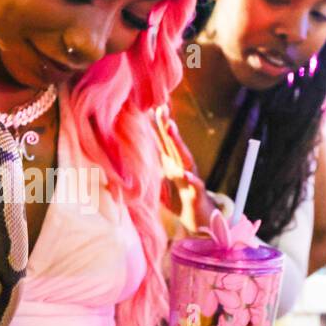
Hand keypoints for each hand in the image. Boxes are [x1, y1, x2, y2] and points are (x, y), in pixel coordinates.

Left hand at [154, 106, 214, 231]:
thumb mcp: (160, 182)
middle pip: (173, 143)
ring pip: (184, 157)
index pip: (163, 141)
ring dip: (177, 142)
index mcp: (171, 163)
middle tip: (160, 108)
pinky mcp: (196, 192)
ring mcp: (190, 177)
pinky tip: (185, 174)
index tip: (150, 106)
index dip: (157, 125)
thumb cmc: (178, 198)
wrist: (197, 218)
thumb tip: (128, 163)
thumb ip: (149, 170)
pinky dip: (190, 179)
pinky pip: (195, 184)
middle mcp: (181, 166)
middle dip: (167, 126)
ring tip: (171, 128)